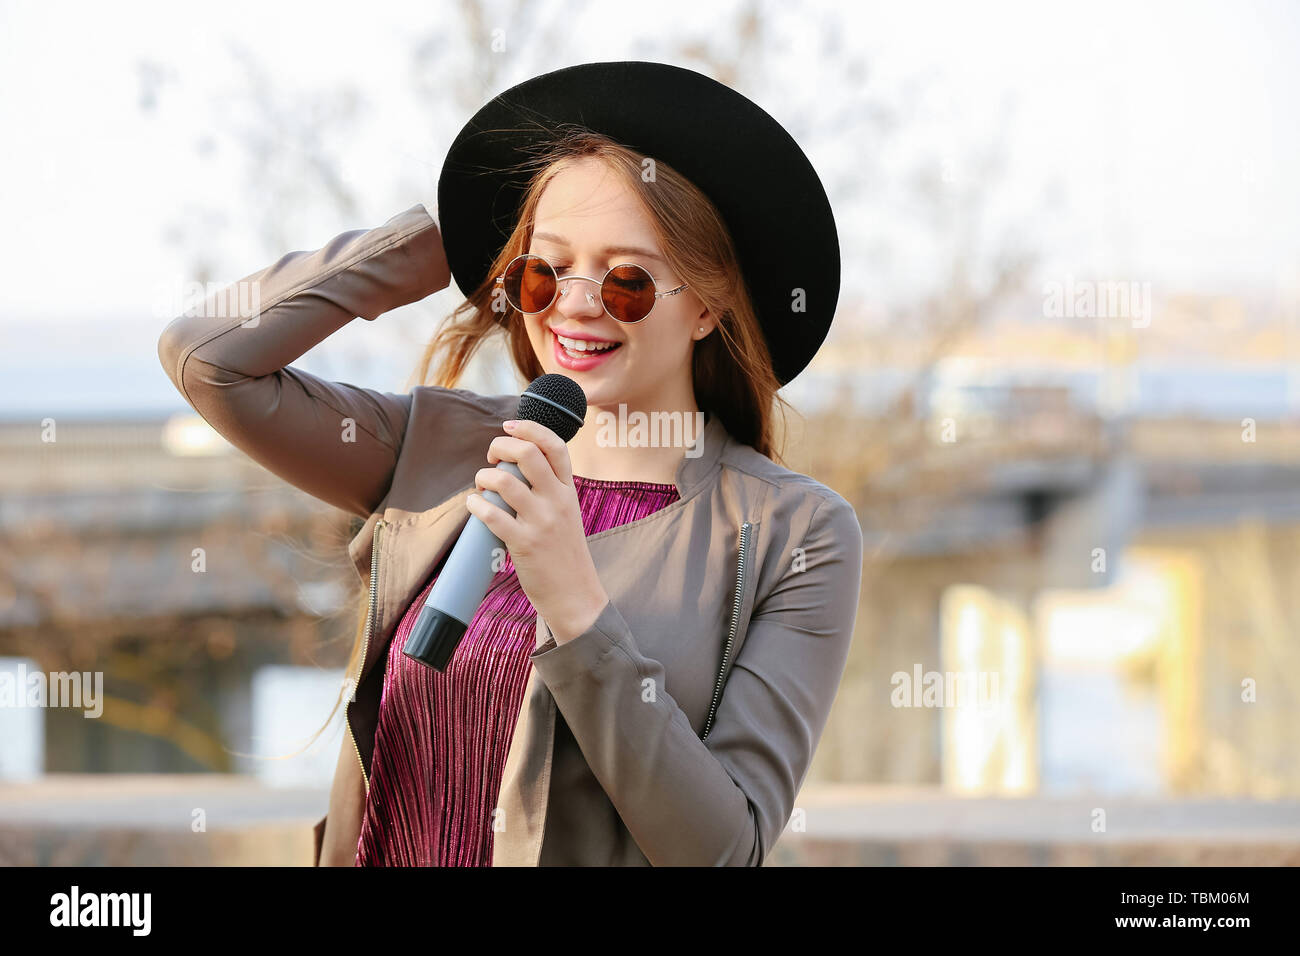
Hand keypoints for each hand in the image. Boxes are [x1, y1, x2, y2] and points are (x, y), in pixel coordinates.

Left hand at [465, 419, 608, 643]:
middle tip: (491, 458)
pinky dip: (476, 505)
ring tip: (481, 487)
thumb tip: (516, 466)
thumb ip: (550, 490)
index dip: (530, 428)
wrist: (575, 595)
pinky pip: (493, 515)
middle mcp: (558, 501)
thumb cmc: (565, 554)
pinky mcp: (524, 544)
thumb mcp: (567, 515)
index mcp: (569, 491)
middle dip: (500, 447)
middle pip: (528, 454)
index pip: (555, 446)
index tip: (509, 427)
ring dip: (483, 478)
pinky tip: (474, 505)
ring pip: (505, 482)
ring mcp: (542, 522)